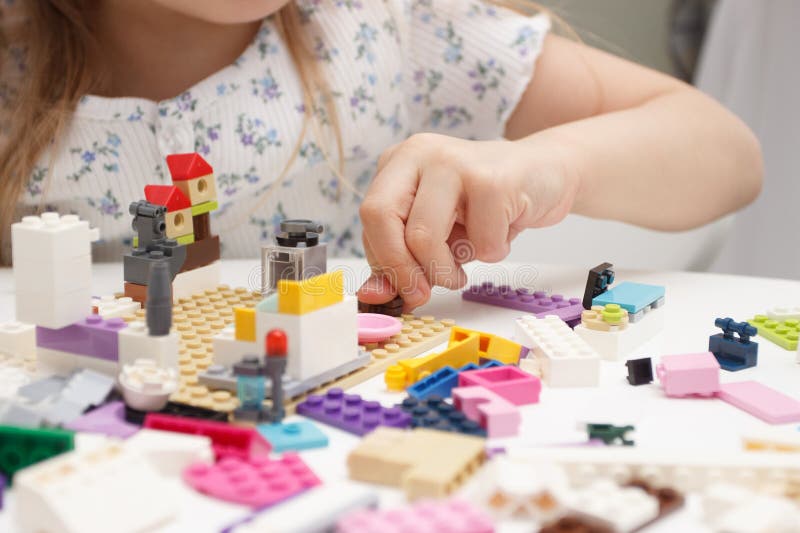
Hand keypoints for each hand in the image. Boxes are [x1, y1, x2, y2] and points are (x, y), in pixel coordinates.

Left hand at [357, 132, 579, 309]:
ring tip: (465, 267)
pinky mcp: (493, 179)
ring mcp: (455, 161)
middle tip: (423, 293)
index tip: (404, 291)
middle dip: (401, 269)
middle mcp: (420, 153)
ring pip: (423, 237)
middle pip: (382, 219)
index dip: (384, 263)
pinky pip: (480, 243)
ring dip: (446, 271)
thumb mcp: (438, 230)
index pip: (369, 218)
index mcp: (398, 163)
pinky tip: (502, 232)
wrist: (548, 171)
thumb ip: (402, 260)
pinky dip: (492, 253)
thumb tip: (374, 295)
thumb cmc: (487, 204)